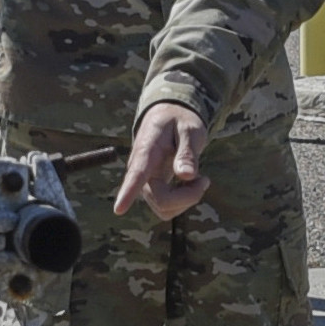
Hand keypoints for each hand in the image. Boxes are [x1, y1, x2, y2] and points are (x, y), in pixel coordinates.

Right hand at [121, 103, 209, 220]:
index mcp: (147, 151)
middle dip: (188, 197)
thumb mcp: (189, 129)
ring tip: (200, 179)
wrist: (167, 116)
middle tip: (205, 179)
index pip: (137, 174)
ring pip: (164, 209)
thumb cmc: (178, 121)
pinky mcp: (153, 190)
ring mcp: (145, 183)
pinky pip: (167, 209)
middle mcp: (141, 171)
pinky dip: (184, 202)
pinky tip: (191, 184)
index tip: (118, 210)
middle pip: (161, 199)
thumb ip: (187, 152)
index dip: (128, 192)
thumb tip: (186, 176)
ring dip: (187, 201)